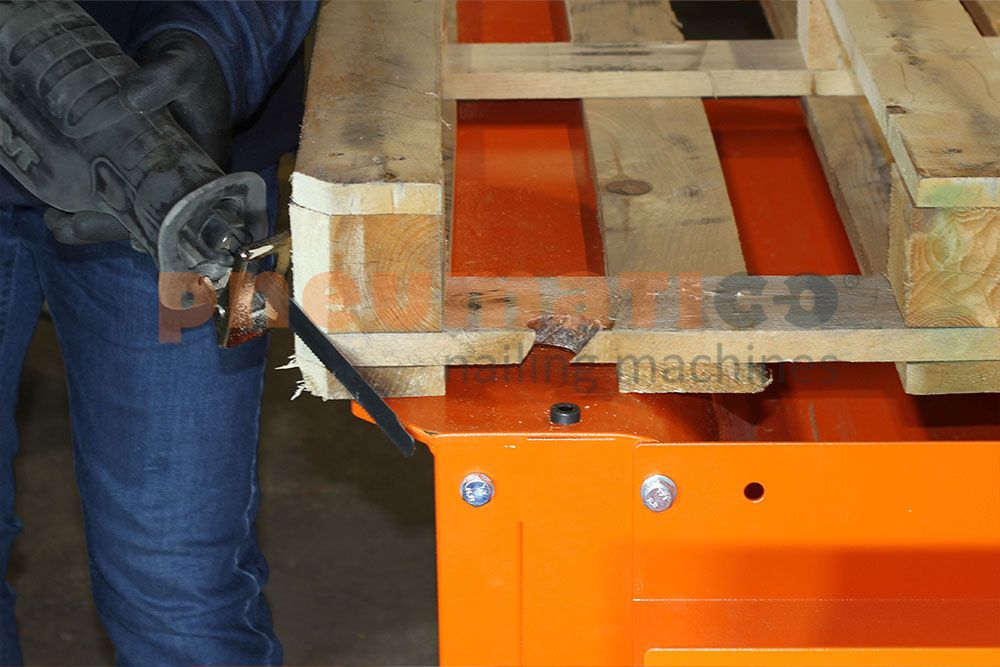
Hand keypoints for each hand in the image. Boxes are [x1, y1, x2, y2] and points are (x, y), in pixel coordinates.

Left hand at [47, 29, 232, 245]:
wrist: (181, 61)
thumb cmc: (192, 66)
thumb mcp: (185, 66)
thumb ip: (164, 78)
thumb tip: (132, 97)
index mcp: (205, 168)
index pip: (185, 211)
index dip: (159, 229)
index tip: (129, 238)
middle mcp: (183, 183)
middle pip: (151, 222)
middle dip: (109, 228)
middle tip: (65, 225)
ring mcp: (159, 179)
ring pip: (130, 214)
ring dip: (94, 222)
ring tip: (55, 222)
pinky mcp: (138, 169)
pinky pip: (117, 195)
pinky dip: (91, 203)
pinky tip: (60, 206)